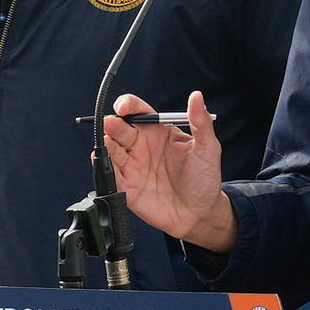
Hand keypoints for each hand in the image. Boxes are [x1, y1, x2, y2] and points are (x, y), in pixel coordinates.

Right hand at [100, 92, 235, 252]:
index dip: (128, 105)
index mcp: (159, 132)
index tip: (123, 106)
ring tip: (108, 142)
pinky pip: (109, 174)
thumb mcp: (207, 148)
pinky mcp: (126, 187)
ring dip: (106, 143)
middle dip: (112, 124)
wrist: (200, 214)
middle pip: (119, 128)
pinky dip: (102, 167)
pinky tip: (104, 162)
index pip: (138, 112)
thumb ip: (200, 122)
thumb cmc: (205, 179)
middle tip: (110, 124)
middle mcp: (142, 146)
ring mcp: (133, 166)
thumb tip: (197, 96)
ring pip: (111, 149)